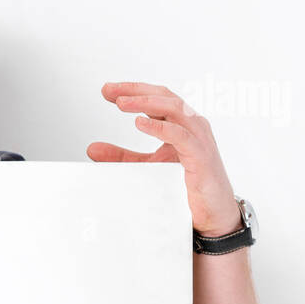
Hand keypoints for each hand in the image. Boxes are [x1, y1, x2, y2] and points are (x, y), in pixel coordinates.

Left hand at [88, 81, 241, 236]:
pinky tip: (141, 124)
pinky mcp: (201, 157)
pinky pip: (181, 136)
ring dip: (146, 103)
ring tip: (121, 103)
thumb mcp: (147, 166)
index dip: (133, 90)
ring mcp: (199, 139)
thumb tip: (91, 148)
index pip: (157, 97)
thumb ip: (121, 156)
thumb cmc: (187, 186)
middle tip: (109, 90)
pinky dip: (160, 127)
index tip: (107, 90)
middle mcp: (192, 125)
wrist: (212, 213)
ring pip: (174, 109)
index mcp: (181, 123)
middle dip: (135, 91)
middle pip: (164, 96)